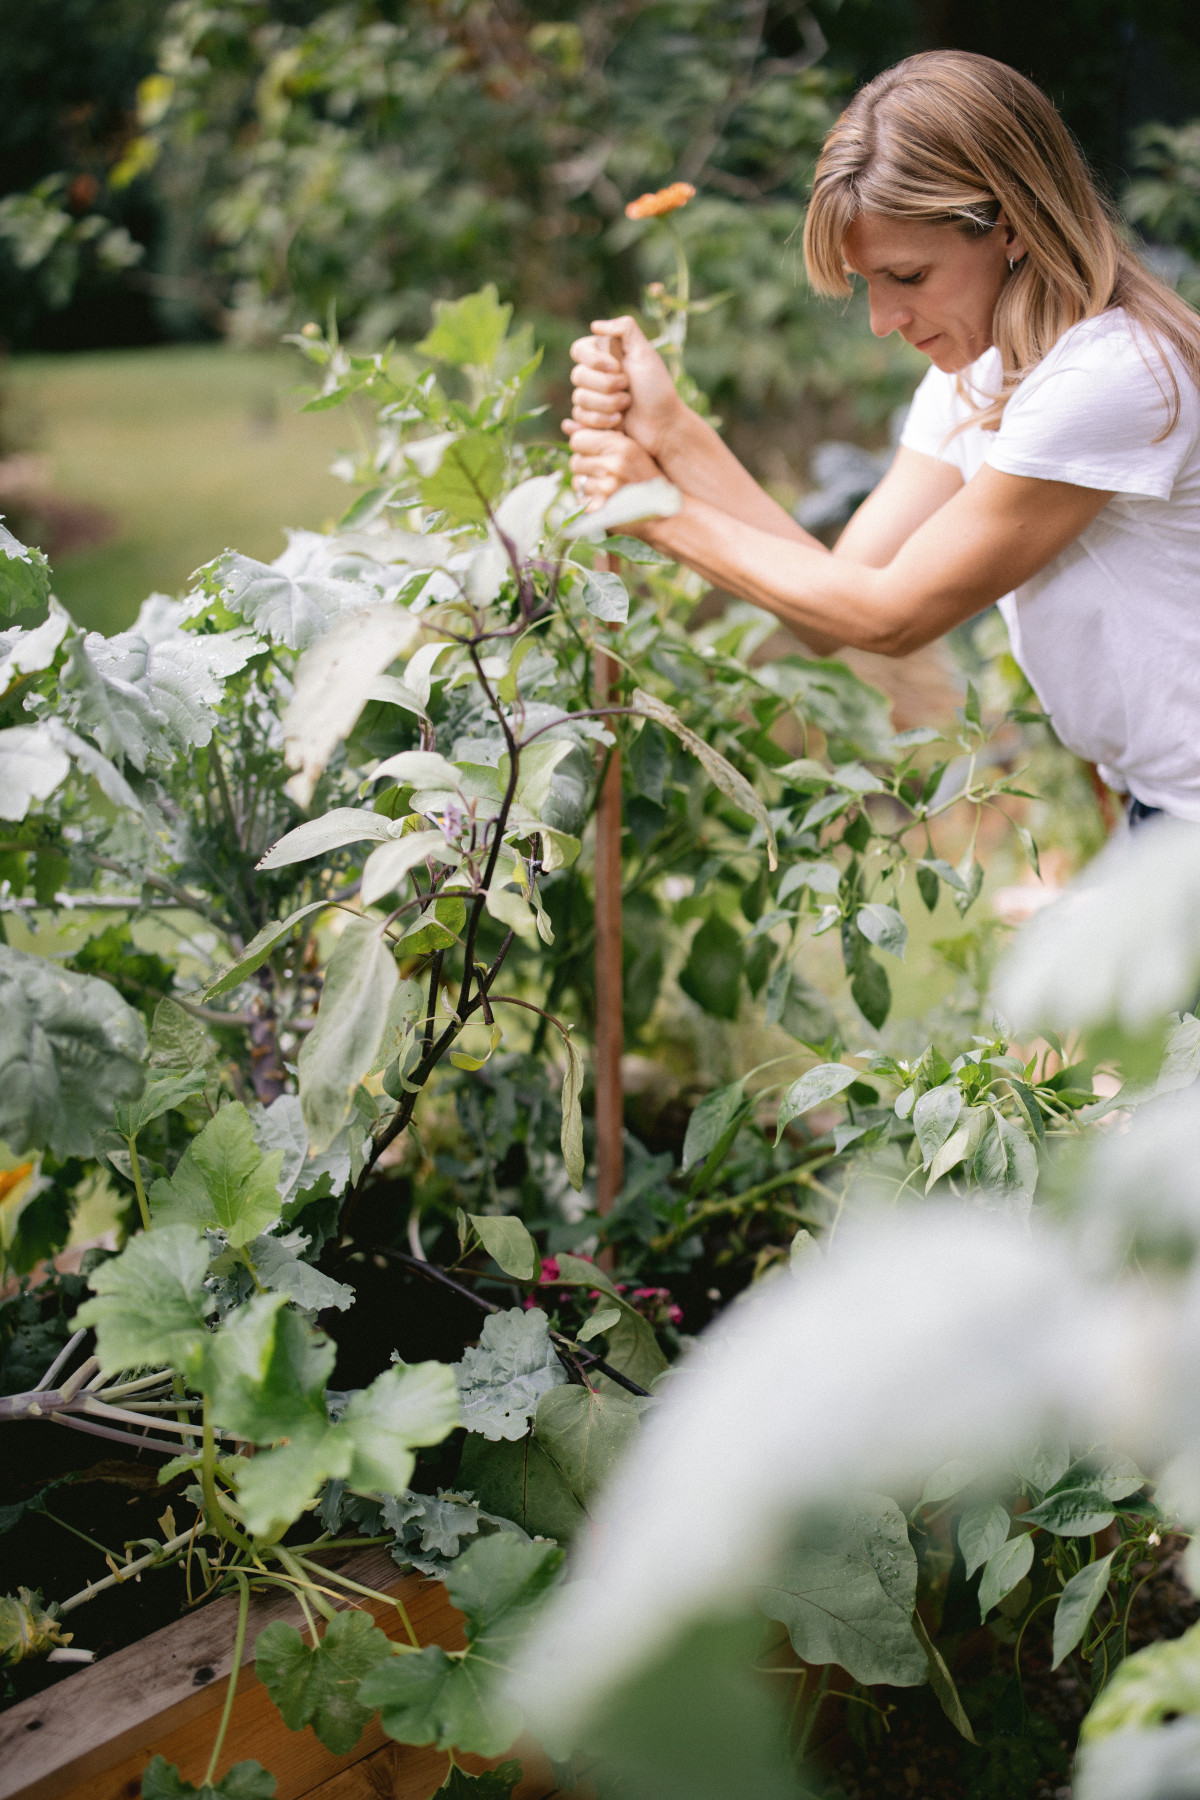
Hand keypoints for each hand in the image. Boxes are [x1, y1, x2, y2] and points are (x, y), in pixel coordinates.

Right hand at [565, 315, 685, 459]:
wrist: (662, 424)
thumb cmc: (656, 388)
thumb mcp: (645, 353)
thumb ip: (625, 329)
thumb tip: (595, 325)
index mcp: (605, 355)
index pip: (579, 350)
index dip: (595, 361)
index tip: (617, 367)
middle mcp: (595, 374)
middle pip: (578, 375)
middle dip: (606, 385)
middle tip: (627, 389)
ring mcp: (592, 397)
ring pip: (579, 398)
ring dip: (607, 403)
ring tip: (626, 406)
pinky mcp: (592, 419)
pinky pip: (581, 417)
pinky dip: (601, 420)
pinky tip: (618, 421)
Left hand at [566, 426, 662, 510]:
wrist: (665, 513)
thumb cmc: (645, 477)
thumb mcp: (631, 450)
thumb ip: (600, 436)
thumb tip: (566, 425)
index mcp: (621, 446)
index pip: (578, 439)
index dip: (584, 447)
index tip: (596, 454)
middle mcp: (614, 465)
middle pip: (575, 461)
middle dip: (585, 468)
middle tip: (604, 475)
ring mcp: (608, 488)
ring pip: (577, 482)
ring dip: (587, 487)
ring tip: (607, 489)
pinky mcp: (602, 508)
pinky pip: (580, 501)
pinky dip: (589, 503)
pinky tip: (606, 502)